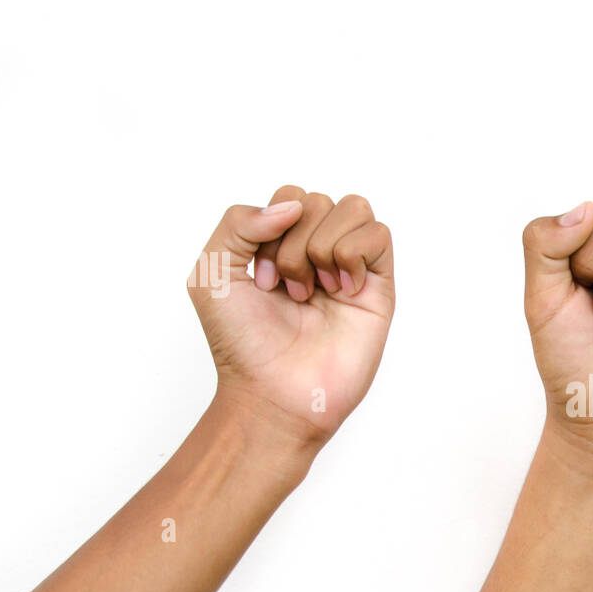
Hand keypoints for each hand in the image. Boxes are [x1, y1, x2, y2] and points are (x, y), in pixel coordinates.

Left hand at [186, 185, 394, 446]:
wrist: (274, 394)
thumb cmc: (243, 344)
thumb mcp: (212, 271)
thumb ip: (238, 222)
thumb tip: (292, 207)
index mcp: (280, 246)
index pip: (289, 197)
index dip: (271, 229)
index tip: (261, 281)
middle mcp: (318, 253)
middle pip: (318, 200)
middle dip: (294, 243)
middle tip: (287, 291)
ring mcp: (351, 270)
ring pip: (354, 208)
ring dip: (324, 247)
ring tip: (315, 291)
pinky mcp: (378, 289)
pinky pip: (380, 235)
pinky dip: (354, 255)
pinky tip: (341, 290)